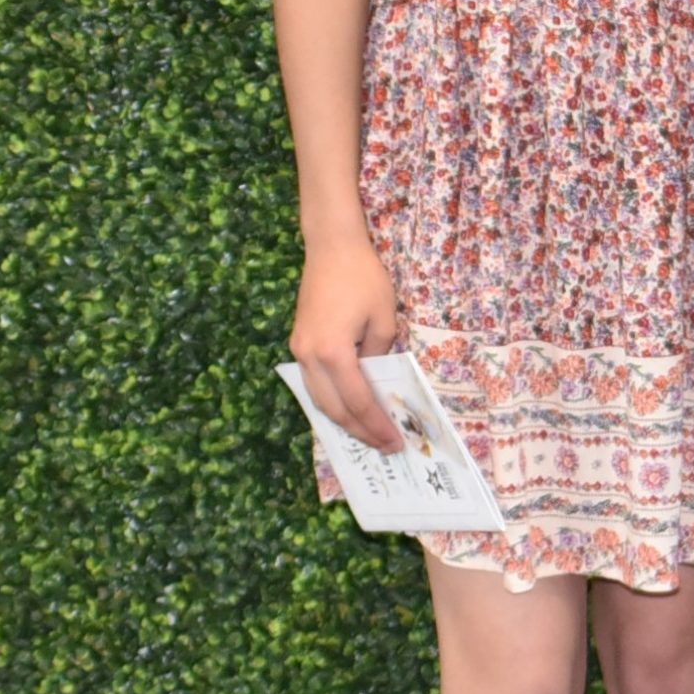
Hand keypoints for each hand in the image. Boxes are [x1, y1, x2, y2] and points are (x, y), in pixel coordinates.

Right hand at [291, 231, 403, 447]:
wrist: (331, 247)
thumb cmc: (363, 278)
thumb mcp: (384, 319)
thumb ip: (379, 355)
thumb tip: (376, 379)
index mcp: (333, 353)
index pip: (358, 401)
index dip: (376, 425)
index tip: (394, 441)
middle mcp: (309, 357)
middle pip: (333, 408)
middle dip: (360, 431)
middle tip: (384, 446)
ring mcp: (299, 350)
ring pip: (319, 398)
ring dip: (343, 420)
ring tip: (368, 434)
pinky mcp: (299, 343)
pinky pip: (314, 383)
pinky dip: (332, 400)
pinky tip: (348, 408)